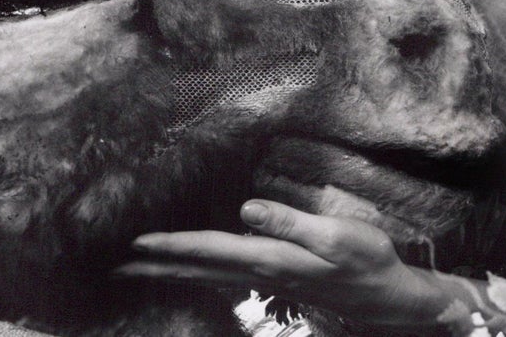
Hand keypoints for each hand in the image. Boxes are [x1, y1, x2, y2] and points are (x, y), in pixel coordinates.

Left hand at [116, 199, 455, 328]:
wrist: (389, 297)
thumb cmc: (367, 262)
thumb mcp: (336, 237)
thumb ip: (290, 223)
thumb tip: (247, 209)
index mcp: (270, 258)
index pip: (209, 249)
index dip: (172, 244)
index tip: (135, 242)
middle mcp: (260, 271)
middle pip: (197, 267)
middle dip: (156, 264)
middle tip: (116, 264)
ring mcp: (266, 278)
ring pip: (205, 274)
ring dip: (171, 269)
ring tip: (140, 267)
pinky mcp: (275, 278)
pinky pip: (222, 275)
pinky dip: (197, 270)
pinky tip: (191, 269)